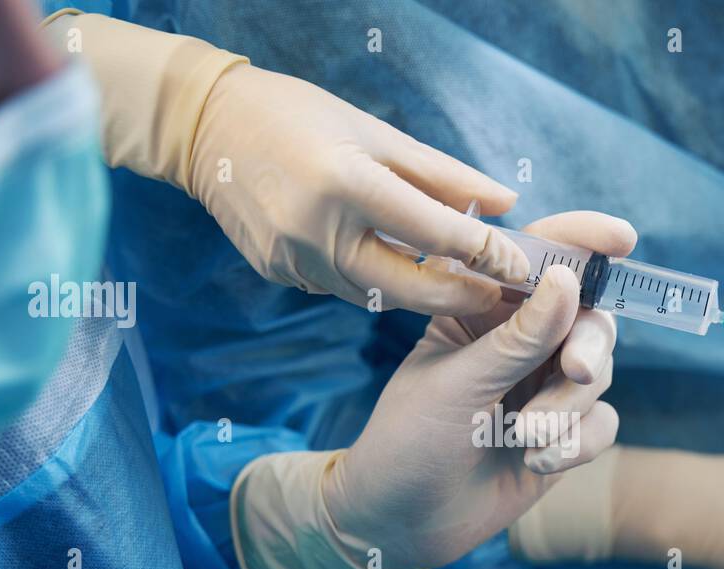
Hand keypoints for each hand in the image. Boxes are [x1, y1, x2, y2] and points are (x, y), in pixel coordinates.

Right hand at [188, 63, 529, 314]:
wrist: (207, 129)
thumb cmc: (299, 116)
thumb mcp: (376, 133)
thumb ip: (444, 175)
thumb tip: (505, 203)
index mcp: (346, 183)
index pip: (433, 231)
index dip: (483, 252)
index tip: (517, 262)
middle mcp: (317, 231)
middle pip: (408, 288)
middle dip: (460, 296)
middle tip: (495, 294)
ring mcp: (294, 260)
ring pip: (375, 296)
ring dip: (419, 292)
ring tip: (454, 278)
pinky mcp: (279, 274)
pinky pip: (343, 289)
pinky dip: (373, 280)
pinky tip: (389, 262)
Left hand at [324, 212, 637, 568]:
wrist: (401, 523)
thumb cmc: (409, 441)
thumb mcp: (458, 383)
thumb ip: (518, 338)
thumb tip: (569, 281)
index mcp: (483, 307)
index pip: (541, 257)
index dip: (584, 241)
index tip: (622, 239)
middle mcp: (521, 340)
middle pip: (589, 317)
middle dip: (589, 344)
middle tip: (576, 371)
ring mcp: (544, 387)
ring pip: (599, 375)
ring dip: (567, 408)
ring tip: (521, 440)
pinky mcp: (562, 434)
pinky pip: (601, 424)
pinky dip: (576, 443)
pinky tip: (536, 465)